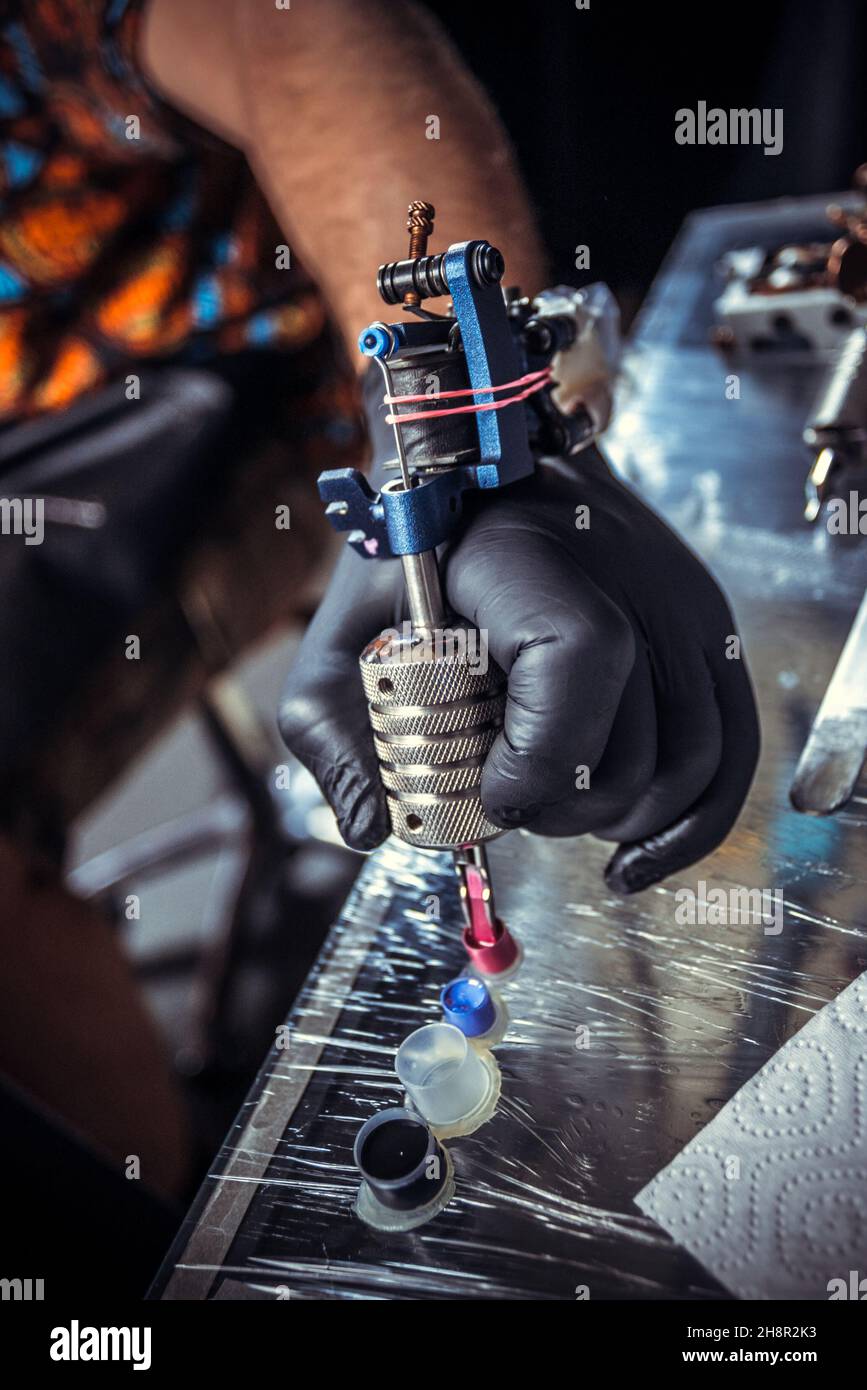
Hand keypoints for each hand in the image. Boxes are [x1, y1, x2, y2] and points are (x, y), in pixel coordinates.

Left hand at [279, 385, 758, 892]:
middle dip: (560, 808)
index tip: (493, 790)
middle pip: (631, 746)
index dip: (540, 752)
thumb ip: (329, 727)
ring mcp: (683, 611)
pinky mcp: (708, 637)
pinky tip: (631, 861)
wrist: (491, 471)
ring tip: (553, 809)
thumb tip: (371, 827)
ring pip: (684, 766)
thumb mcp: (344, 631)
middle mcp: (632, 583)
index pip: (580, 659)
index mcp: (533, 562)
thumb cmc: (416, 556)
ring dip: (614, 819)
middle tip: (505, 800)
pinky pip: (732, 754)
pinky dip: (689, 826)